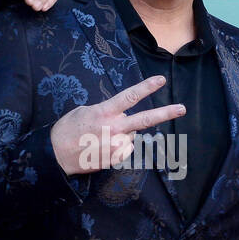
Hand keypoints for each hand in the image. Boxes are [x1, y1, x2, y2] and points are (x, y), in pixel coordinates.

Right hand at [50, 76, 184, 176]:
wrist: (56, 155)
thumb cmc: (68, 129)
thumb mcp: (84, 111)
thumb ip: (106, 111)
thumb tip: (122, 118)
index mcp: (104, 113)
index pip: (129, 97)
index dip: (146, 87)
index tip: (161, 80)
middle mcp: (113, 129)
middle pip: (144, 120)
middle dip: (165, 113)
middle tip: (182, 108)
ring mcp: (115, 146)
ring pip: (131, 136)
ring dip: (123, 134)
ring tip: (102, 137)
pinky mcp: (115, 159)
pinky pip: (124, 149)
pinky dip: (117, 147)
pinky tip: (102, 148)